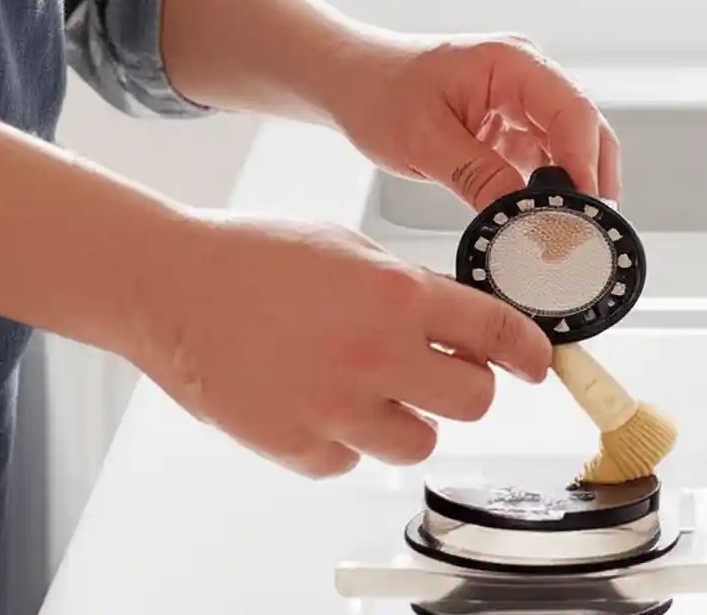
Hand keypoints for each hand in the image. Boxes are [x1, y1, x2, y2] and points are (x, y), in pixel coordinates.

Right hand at [128, 211, 551, 477]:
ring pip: (420, 442)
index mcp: (397, 296)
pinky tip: (316, 402)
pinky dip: (344, 439)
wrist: (169, 285)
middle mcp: (376, 356)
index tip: (536, 362)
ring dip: (408, 418)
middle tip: (444, 371)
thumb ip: (411, 286)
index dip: (529, 351)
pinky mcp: (298, 446)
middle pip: (473, 400)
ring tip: (370, 389)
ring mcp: (336, 408)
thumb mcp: (350, 247)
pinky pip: (350, 460)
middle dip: (467, 385)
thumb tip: (463, 321)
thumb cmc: (253, 256)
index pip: (498, 333)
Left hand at [331, 32, 620, 208]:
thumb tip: (522, 214)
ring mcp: (523, 103)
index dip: (586, 162)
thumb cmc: (377, 92)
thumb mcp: (423, 140)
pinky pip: (546, 160)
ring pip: (572, 148)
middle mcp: (528, 77)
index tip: (586, 208)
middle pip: (585, 130)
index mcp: (512, 63)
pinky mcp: (513, 127)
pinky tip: (542, 219)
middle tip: (588, 230)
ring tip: (568, 231)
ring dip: (573, 188)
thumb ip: (477, 176)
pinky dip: (549, 191)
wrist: (349, 80)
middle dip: (592, 179)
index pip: (572, 111)